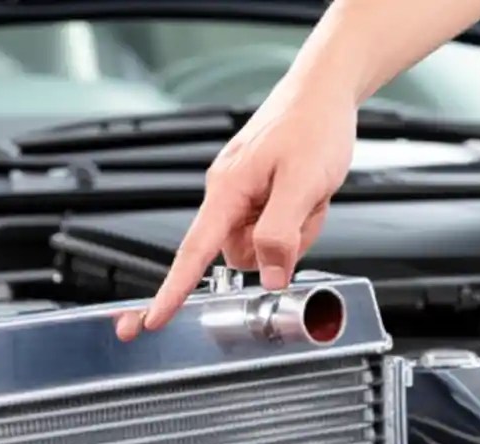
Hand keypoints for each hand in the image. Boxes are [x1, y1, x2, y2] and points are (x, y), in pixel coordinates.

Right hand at [115, 82, 357, 340]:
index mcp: (227, 190)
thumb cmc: (313, 124)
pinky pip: (274, 225)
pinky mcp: (259, 190)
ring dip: (294, 230)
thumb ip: (280, 233)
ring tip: (310, 195)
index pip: (193, 253)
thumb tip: (267, 276)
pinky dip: (298, 218)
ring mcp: (243, 192)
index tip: (154, 319)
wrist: (325, 89)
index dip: (173, 291)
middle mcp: (227, 192)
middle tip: (307, 209)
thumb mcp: (303, 183)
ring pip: (264, 243)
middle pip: (243, 254)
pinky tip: (309, 192)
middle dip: (280, 245)